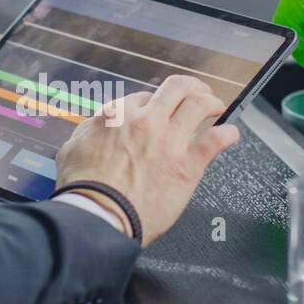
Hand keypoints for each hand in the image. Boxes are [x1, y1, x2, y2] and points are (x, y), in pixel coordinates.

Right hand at [55, 75, 240, 246]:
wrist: (98, 216)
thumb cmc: (83, 189)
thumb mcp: (72, 148)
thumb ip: (89, 131)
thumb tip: (97, 126)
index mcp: (119, 116)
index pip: (144, 98)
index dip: (154, 105)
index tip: (159, 114)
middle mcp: (147, 121)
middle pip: (177, 88)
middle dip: (191, 87)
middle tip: (198, 94)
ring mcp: (169, 141)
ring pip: (200, 104)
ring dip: (212, 102)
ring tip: (217, 107)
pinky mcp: (187, 165)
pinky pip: (216, 140)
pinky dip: (227, 134)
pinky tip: (230, 135)